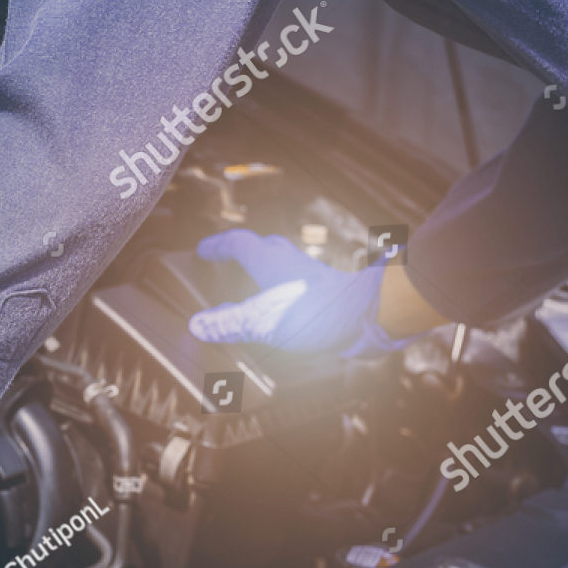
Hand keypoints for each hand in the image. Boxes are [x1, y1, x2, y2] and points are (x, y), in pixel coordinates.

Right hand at [187, 229, 410, 358]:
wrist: (371, 315)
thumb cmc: (317, 313)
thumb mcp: (263, 321)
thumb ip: (229, 323)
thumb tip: (197, 324)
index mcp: (270, 262)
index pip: (237, 243)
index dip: (217, 246)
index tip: (202, 251)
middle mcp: (290, 263)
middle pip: (262, 247)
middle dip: (242, 251)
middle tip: (226, 261)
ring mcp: (310, 276)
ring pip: (281, 263)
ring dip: (264, 269)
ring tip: (250, 286)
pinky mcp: (325, 293)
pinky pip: (296, 283)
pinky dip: (281, 290)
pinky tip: (281, 309)